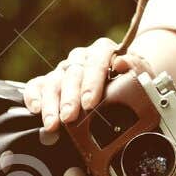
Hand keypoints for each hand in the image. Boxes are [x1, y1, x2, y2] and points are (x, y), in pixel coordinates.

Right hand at [23, 40, 154, 131]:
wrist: (118, 80)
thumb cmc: (129, 79)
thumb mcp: (141, 73)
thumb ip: (136, 66)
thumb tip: (123, 63)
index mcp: (102, 52)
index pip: (96, 61)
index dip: (91, 82)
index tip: (90, 103)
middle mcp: (80, 59)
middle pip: (71, 74)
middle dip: (69, 98)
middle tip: (69, 117)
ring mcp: (63, 70)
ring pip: (53, 82)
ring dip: (51, 104)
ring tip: (53, 124)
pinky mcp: (49, 81)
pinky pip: (36, 85)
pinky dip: (34, 97)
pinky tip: (36, 110)